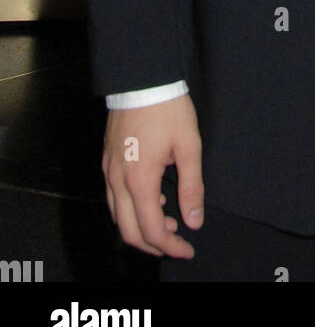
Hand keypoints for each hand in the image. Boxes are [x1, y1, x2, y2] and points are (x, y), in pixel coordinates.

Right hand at [102, 93, 203, 258]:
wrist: (142, 78)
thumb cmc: (168, 110)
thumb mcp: (189, 146)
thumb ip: (192, 186)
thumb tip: (195, 221)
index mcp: (139, 180)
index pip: (151, 229)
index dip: (170, 246)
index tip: (187, 248)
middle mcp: (117, 180)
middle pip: (128, 231)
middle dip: (152, 245)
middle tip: (177, 244)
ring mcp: (108, 170)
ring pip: (117, 216)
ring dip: (140, 228)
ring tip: (167, 222)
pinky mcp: (107, 160)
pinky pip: (114, 198)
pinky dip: (131, 209)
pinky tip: (153, 200)